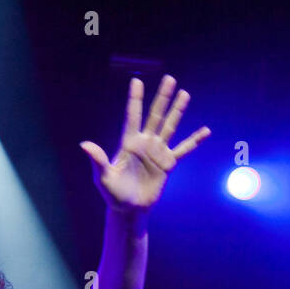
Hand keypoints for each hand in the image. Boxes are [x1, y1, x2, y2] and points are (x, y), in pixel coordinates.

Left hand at [80, 76, 209, 213]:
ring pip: (170, 127)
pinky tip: (205, 131)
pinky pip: (184, 150)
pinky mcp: (168, 164)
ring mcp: (157, 152)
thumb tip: (84, 144)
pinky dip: (194, 141)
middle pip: (155, 115)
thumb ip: (97, 159)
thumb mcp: (102, 177)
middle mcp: (144, 143)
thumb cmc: (113, 194)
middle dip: (162, 98)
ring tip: (185, 94)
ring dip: (177, 111)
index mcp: (129, 143)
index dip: (135, 99)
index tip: (136, 81)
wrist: (129, 209)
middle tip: (169, 79)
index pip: (133, 116)